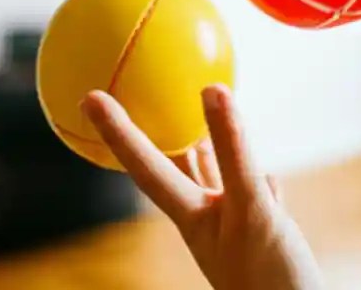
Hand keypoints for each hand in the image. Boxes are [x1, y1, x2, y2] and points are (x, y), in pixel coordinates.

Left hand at [82, 85, 322, 289]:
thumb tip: (213, 91)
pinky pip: (254, 196)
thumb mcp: (251, 212)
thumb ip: (233, 154)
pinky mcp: (264, 237)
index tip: (90, 98)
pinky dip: (257, 181)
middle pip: (176, 166)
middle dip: (160, 130)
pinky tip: (268, 180)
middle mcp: (207, 219)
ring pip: (215, 177)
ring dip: (209, 147)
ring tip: (197, 113)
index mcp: (192, 217)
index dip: (118, 131)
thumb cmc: (269, 280)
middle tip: (137, 90)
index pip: (146, 165)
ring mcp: (235, 229)